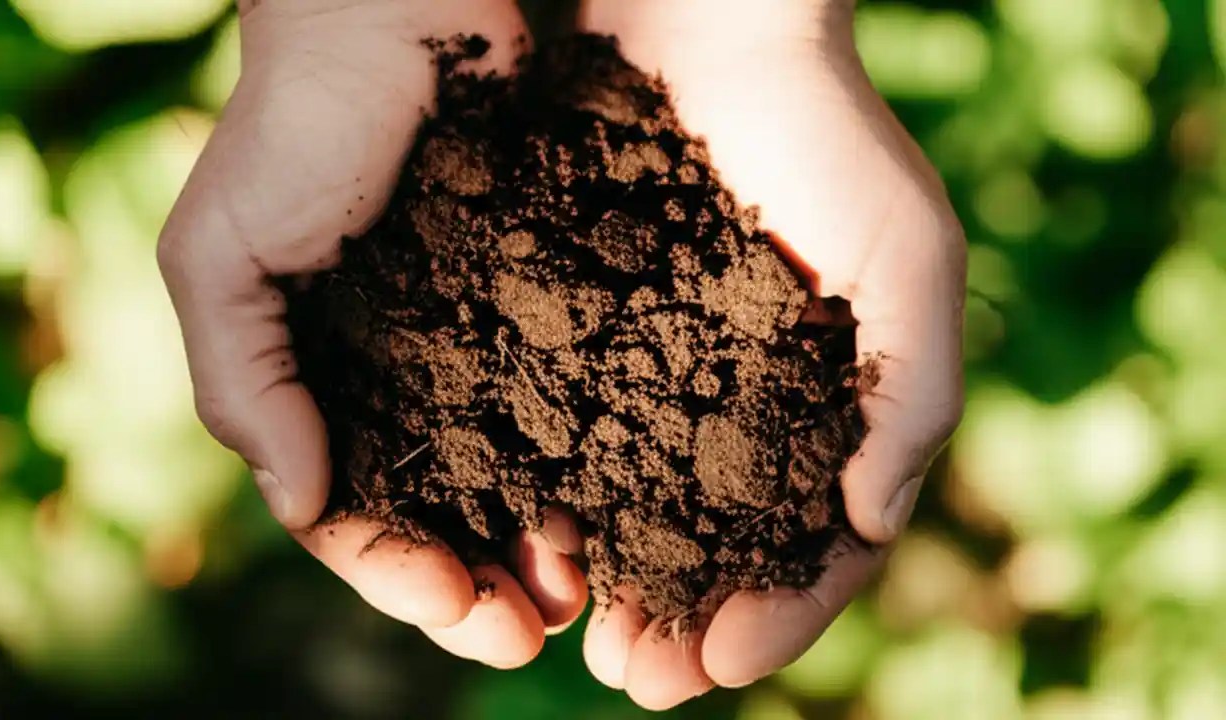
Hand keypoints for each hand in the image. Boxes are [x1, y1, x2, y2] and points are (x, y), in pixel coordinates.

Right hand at [158, 0, 587, 667]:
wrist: (402, 15)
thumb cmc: (296, 127)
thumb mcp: (222, 255)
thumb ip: (243, 382)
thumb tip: (296, 502)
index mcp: (317, 386)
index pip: (352, 514)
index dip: (401, 576)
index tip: (461, 616)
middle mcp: (398, 382)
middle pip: (442, 514)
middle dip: (480, 584)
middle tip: (536, 635)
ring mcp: (475, 348)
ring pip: (512, 474)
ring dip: (542, 540)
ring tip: (587, 593)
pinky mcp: (547, 302)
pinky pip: (573, 400)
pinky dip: (590, 459)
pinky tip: (624, 500)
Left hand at [578, 0, 966, 708]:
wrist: (705, 30)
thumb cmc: (821, 136)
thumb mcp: (908, 263)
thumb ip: (910, 398)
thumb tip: (867, 524)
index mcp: (832, 403)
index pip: (818, 539)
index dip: (781, 611)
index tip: (725, 661)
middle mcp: (748, 402)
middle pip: (721, 544)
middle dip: (687, 619)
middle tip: (642, 678)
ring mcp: (668, 372)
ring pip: (644, 507)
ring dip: (619, 580)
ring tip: (589, 642)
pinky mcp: (591, 331)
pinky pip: (576, 431)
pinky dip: (565, 494)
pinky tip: (538, 538)